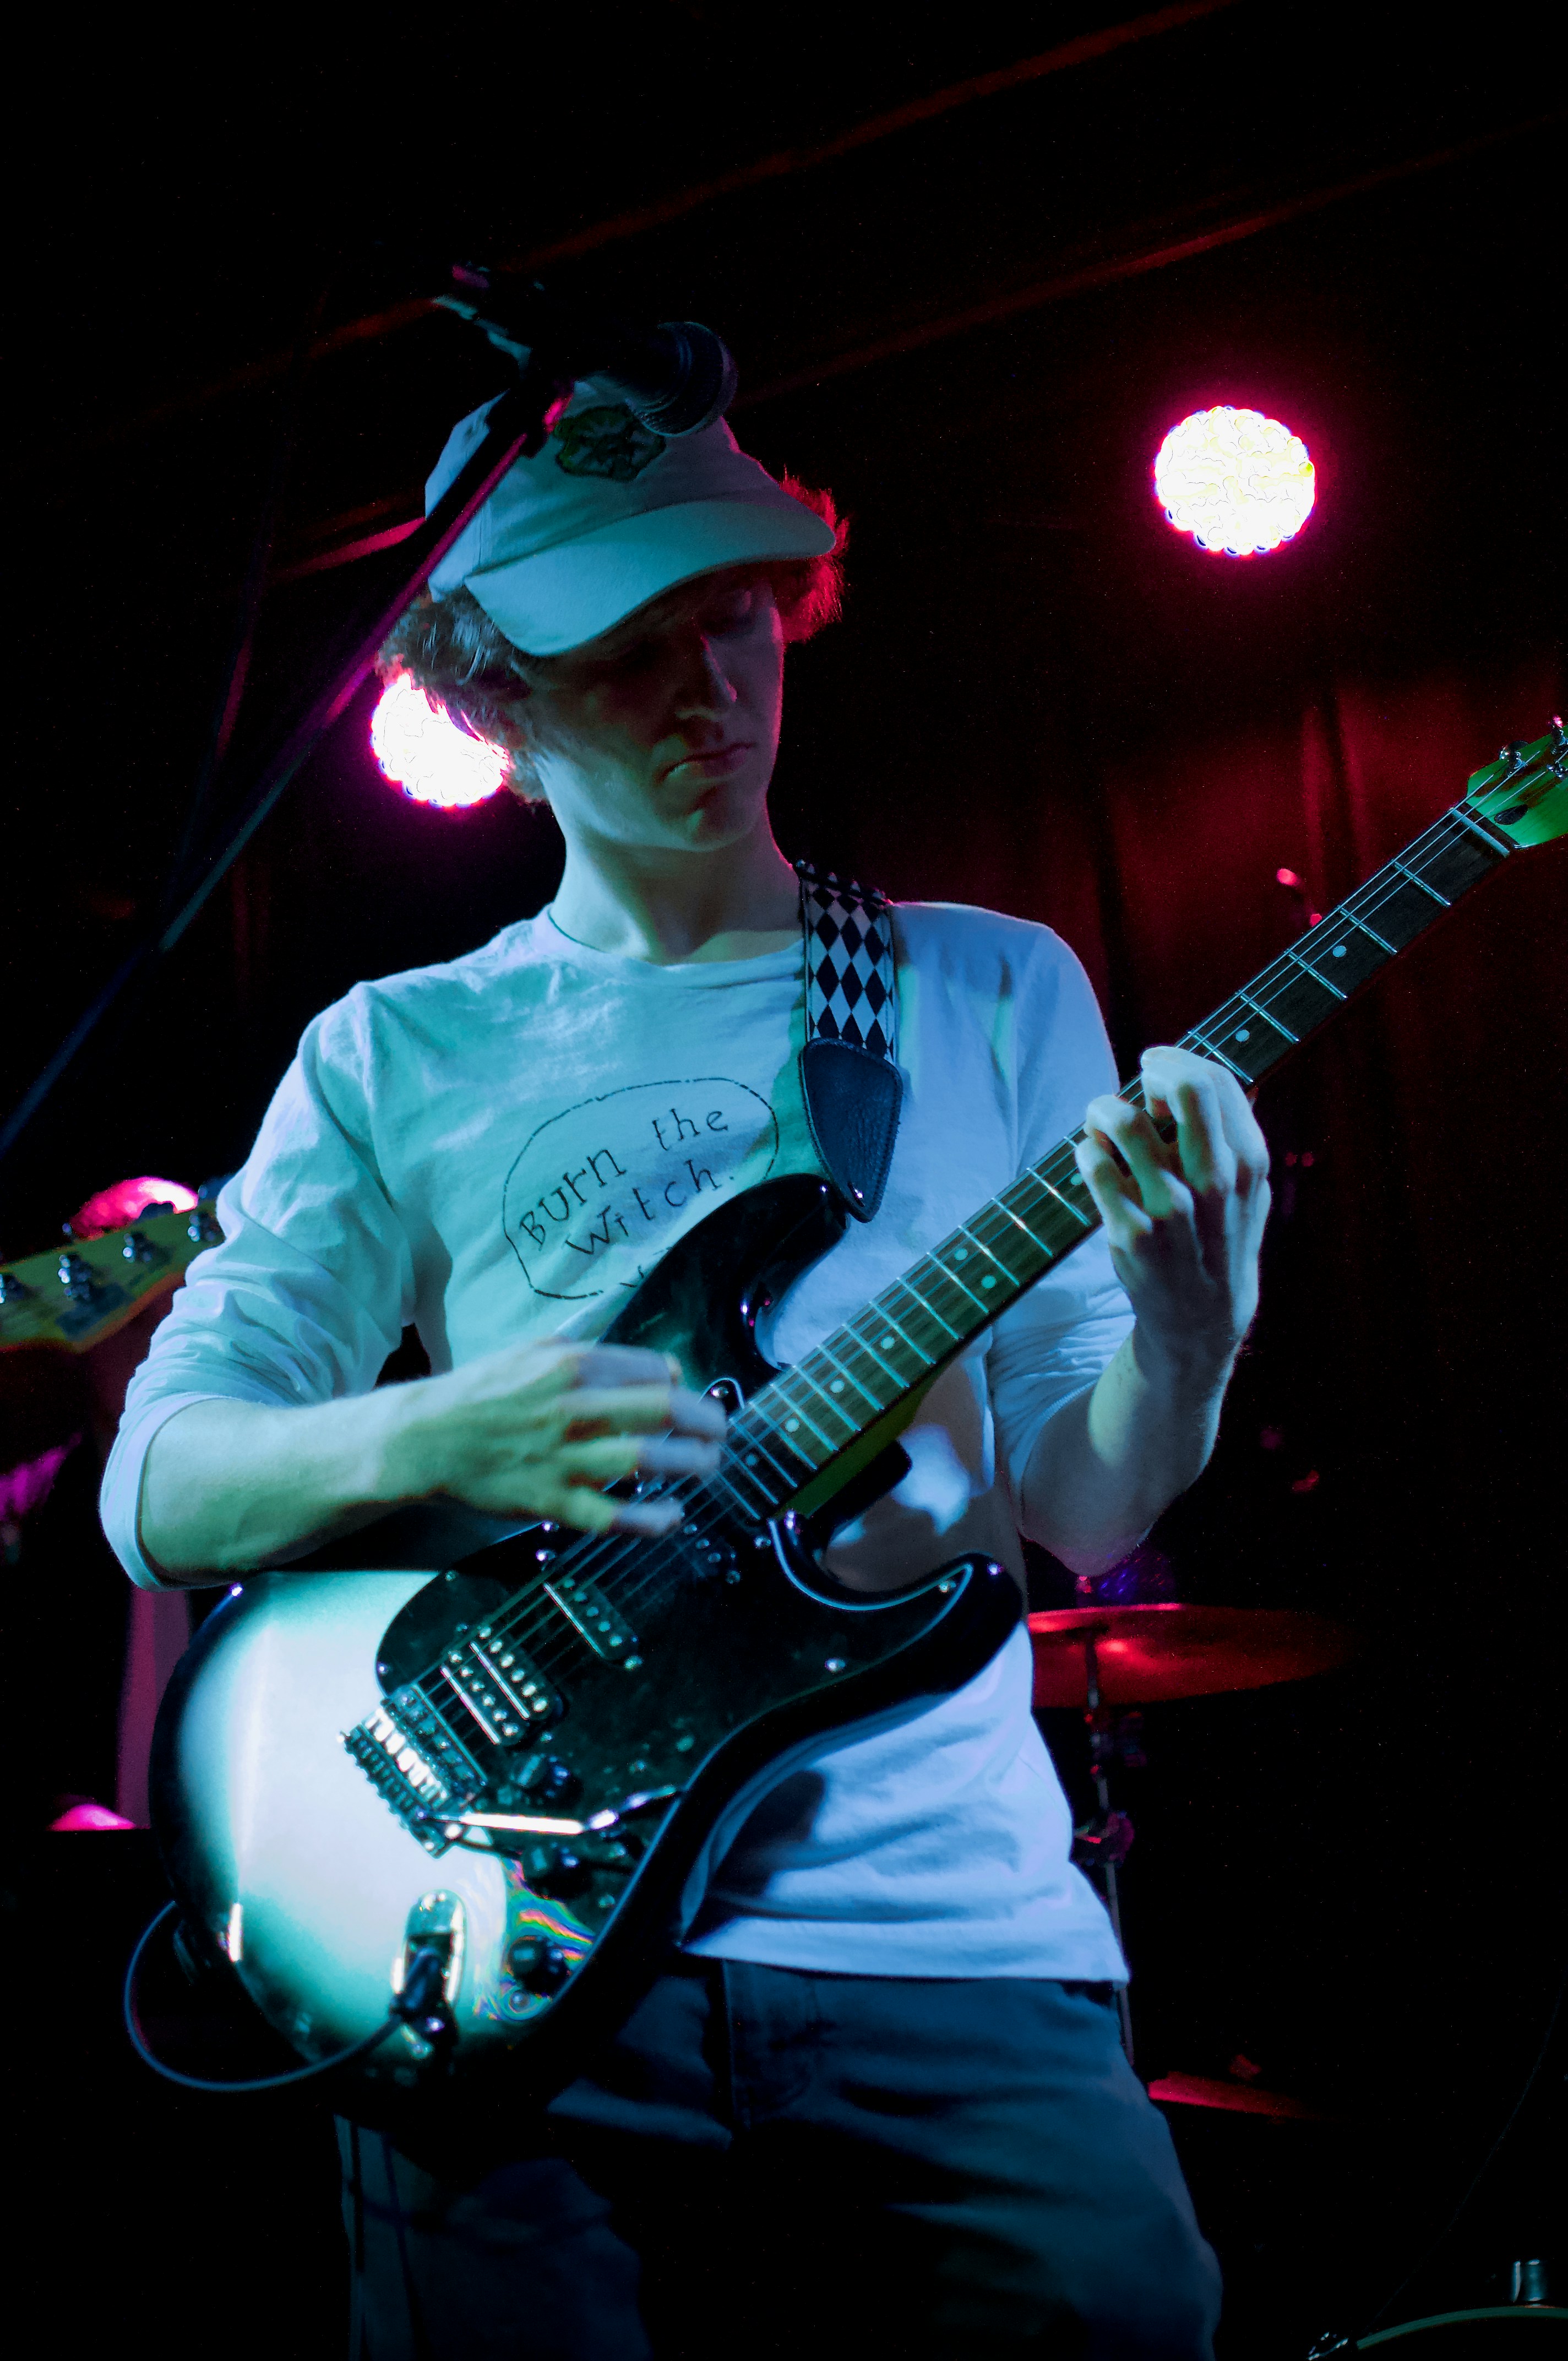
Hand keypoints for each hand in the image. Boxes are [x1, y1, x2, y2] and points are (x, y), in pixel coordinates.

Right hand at [389, 1339, 725, 1536]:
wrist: (424, 1439)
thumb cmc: (482, 1394)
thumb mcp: (535, 1351)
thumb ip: (597, 1354)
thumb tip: (662, 1368)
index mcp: (572, 1365)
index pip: (653, 1370)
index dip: (682, 1385)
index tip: (691, 1398)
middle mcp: (573, 1408)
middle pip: (662, 1410)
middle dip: (705, 1421)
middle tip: (718, 1430)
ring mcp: (563, 1458)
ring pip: (646, 1461)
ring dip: (690, 1464)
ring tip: (708, 1465)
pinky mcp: (551, 1502)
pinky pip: (613, 1516)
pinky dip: (650, 1519)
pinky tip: (673, 1516)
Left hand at [1074, 1047, 1270, 1376]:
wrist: (1202, 1318)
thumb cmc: (1221, 1239)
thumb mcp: (1250, 1191)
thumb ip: (1238, 1135)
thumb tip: (1229, 1078)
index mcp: (1249, 1163)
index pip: (1216, 1080)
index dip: (1178, 1059)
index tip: (1157, 1064)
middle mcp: (1215, 1182)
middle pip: (1185, 1087)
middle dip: (1152, 1070)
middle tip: (1136, 1079)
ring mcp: (1171, 1209)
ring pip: (1126, 1122)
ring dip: (1104, 1107)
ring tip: (1101, 1118)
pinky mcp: (1131, 1234)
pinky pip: (1094, 1166)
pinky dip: (1086, 1151)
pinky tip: (1092, 1157)